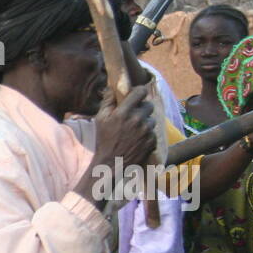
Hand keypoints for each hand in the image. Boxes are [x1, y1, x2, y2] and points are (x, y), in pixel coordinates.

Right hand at [83, 85, 154, 207]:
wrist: (110, 165)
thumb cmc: (103, 141)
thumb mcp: (100, 119)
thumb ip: (107, 101)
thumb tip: (112, 88)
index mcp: (124, 112)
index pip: (140, 92)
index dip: (139, 92)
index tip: (136, 96)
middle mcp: (137, 120)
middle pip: (149, 105)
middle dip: (142, 109)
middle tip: (133, 116)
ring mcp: (146, 132)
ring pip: (151, 120)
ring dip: (145, 123)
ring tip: (134, 131)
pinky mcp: (151, 142)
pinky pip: (153, 133)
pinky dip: (147, 135)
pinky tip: (137, 140)